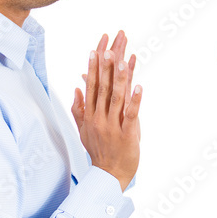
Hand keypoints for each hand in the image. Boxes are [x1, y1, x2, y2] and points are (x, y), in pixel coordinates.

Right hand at [71, 31, 141, 191]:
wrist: (109, 176)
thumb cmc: (99, 152)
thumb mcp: (84, 130)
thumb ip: (79, 108)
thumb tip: (77, 87)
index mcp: (90, 114)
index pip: (92, 83)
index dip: (94, 64)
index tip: (97, 45)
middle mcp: (99, 117)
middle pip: (102, 85)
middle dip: (107, 62)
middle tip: (111, 42)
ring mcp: (112, 125)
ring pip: (115, 97)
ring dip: (119, 77)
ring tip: (122, 58)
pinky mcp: (126, 134)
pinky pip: (131, 114)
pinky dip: (135, 100)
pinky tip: (140, 86)